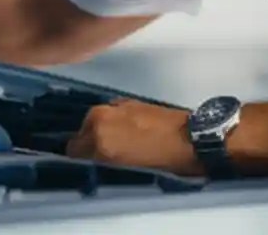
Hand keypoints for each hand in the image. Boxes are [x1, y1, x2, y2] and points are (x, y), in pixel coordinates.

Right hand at [66, 98, 202, 175]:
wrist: (193, 138)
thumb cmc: (164, 160)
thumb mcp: (128, 166)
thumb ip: (104, 158)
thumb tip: (94, 156)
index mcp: (99, 140)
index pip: (73, 148)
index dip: (80, 157)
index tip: (88, 162)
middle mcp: (100, 119)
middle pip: (82, 131)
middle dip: (89, 141)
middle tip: (104, 153)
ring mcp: (114, 107)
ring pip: (95, 120)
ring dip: (101, 129)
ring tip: (118, 142)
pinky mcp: (127, 101)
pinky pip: (110, 113)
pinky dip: (113, 120)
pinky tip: (129, 130)